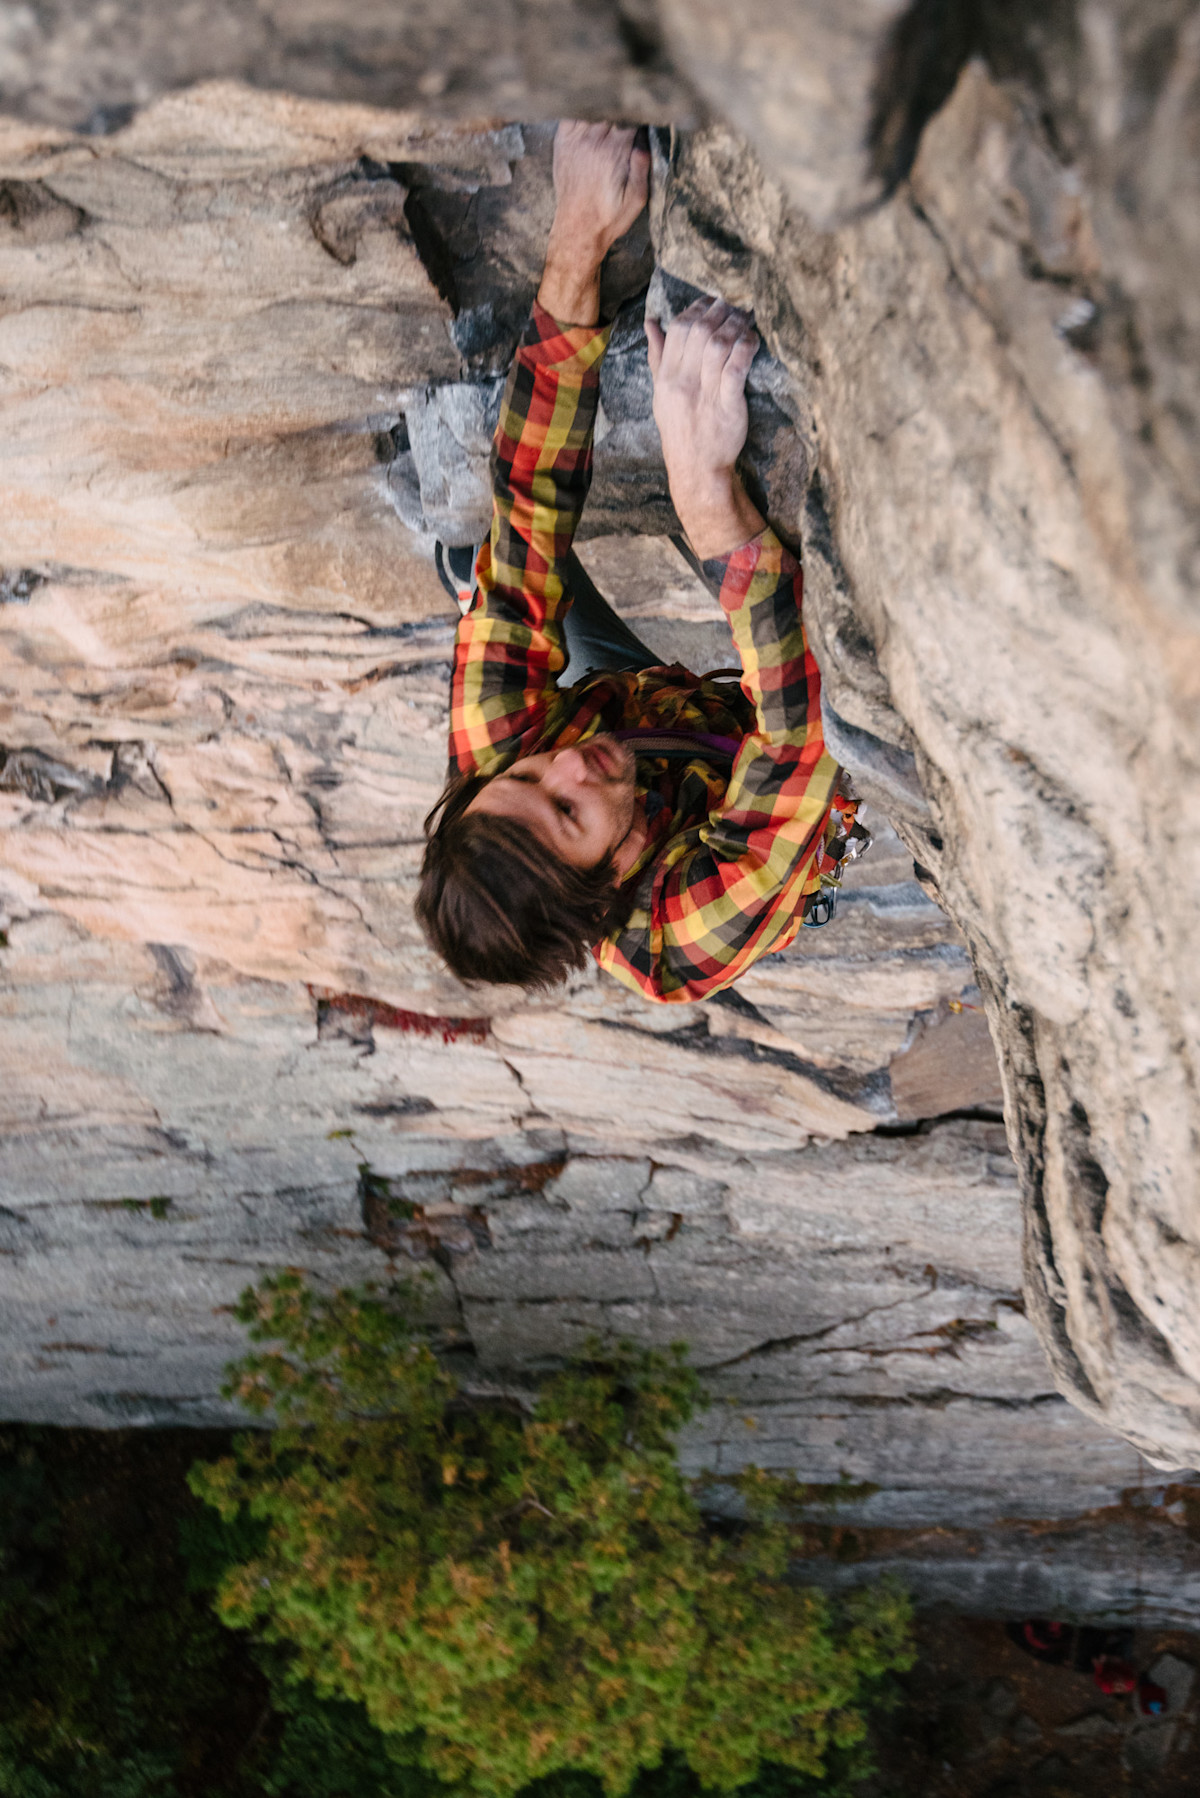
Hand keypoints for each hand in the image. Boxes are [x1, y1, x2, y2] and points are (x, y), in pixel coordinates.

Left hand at [538, 122, 649, 325]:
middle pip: (611, 108)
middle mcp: (592, 142)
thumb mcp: (637, 199)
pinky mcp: (563, 142)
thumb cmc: (608, 217)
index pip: (629, 117)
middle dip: (622, 106)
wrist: (577, 229)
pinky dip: (581, 107)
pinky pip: (571, 113)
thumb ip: (642, 168)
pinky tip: (591, 108)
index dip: (639, 112)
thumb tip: (644, 142)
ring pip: (592, 107)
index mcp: (613, 152)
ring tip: (614, 102)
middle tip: (632, 103)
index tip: (646, 110)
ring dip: (604, 104)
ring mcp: (575, 140)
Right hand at [645, 298, 764, 559]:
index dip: (696, 309)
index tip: (711, 303)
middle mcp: (683, 382)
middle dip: (719, 312)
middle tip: (733, 308)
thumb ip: (658, 356)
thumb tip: (650, 323)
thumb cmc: (680, 429)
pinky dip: (746, 347)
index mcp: (666, 377)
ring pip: (718, 344)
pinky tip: (752, 340)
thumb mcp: (661, 393)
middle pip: (699, 331)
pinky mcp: (727, 404)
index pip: (678, 329)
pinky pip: (737, 367)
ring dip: (735, 325)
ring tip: (745, 320)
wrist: (696, 468)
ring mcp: (704, 393)